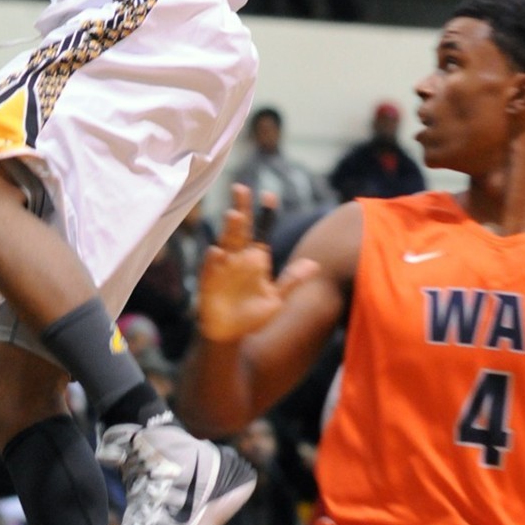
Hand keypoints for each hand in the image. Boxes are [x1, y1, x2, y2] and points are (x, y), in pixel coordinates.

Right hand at [198, 187, 318, 341]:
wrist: (230, 335)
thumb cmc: (253, 315)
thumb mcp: (277, 298)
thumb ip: (292, 280)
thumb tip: (314, 264)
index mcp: (256, 258)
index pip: (261, 230)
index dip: (265, 213)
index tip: (269, 195)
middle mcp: (239, 258)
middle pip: (240, 229)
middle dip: (241, 209)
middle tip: (241, 188)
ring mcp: (223, 268)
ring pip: (226, 243)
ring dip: (229, 230)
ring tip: (234, 214)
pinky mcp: (210, 283)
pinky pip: (211, 269)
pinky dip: (214, 260)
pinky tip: (217, 252)